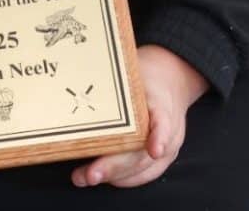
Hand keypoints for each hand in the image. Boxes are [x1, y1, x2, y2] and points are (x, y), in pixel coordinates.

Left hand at [71, 44, 208, 188]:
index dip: (159, 136)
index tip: (154, 149)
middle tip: (91, 173)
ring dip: (114, 176)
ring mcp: (167, 145)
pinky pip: (145, 172)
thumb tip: (77, 77)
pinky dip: (125, 178)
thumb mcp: (135, 68)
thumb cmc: (146, 75)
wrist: (171, 78)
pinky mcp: (163, 155)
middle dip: (115, 166)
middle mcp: (168, 129)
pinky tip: (106, 180)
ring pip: (142, 167)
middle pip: (143, 151)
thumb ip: (114, 78)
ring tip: (86, 178)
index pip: (162, 121)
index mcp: (160, 102)